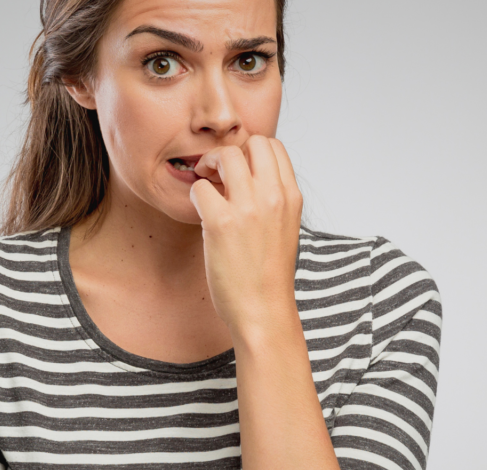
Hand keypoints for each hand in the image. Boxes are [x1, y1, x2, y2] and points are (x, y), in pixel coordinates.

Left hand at [188, 135, 302, 332]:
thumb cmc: (269, 274)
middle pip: (251, 142)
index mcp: (291, 196)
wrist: (264, 310)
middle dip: (230, 152)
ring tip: (206, 186)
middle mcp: (273, 196)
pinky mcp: (221, 223)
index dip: (251, 152)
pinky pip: (199, 188)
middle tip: (217, 174)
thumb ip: (273, 199)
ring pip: (225, 156)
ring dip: (209, 166)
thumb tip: (250, 177)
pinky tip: (200, 213)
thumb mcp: (285, 227)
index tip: (238, 171)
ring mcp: (248, 208)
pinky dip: (195, 195)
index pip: (274, 146)